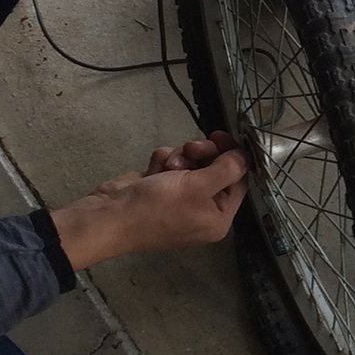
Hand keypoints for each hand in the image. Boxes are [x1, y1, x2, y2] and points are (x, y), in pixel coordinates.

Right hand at [52, 142, 247, 270]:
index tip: (223, 136)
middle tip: (192, 147)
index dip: (233, 157)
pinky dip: (163, 161)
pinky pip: (172, 165)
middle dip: (203, 154)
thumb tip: (247, 157)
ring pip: (193, 163)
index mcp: (217, 219)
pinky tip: (153, 167)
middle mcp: (202, 210)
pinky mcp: (160, 187)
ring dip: (181, 157)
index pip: (238, 182)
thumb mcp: (198, 186)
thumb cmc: (157, 206)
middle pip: (216, 169)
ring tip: (167, 165)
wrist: (108, 216)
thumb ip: (227, 170)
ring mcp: (180, 198)